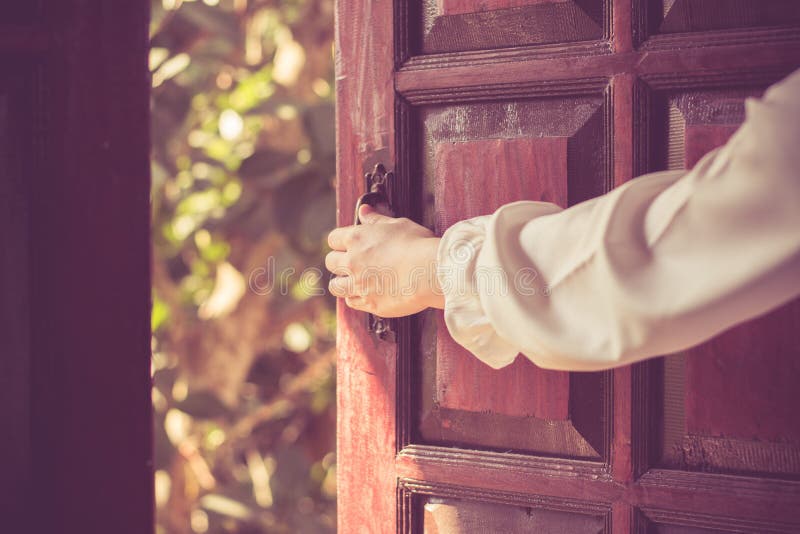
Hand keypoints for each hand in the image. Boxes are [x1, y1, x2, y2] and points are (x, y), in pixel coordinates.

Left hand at [326, 204, 443, 316]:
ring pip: (335, 286)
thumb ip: (377, 219)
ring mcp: (359, 285)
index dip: (340, 241)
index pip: (333, 239)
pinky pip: (352, 302)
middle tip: (350, 263)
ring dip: (342, 283)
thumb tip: (364, 210)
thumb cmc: (418, 245)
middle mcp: (353, 262)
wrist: (430, 273)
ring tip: (354, 281)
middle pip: (330, 262)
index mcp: (357, 239)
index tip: (346, 244)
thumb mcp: (398, 225)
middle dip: (338, 262)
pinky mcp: (370, 303)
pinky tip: (365, 293)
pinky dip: (355, 298)